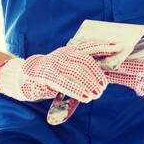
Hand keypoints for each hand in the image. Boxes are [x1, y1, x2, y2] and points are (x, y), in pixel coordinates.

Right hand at [0, 41, 117, 102]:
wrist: (24, 76)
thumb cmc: (51, 74)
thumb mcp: (67, 68)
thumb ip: (81, 70)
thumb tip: (103, 78)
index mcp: (69, 50)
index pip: (89, 47)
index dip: (104, 46)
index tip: (119, 46)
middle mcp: (63, 54)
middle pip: (85, 61)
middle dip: (97, 74)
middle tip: (103, 87)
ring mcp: (54, 63)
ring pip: (76, 71)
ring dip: (89, 84)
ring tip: (97, 94)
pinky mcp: (46, 75)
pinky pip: (64, 82)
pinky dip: (77, 90)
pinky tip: (86, 97)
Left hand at [104, 48, 143, 102]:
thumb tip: (127, 52)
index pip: (133, 69)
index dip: (118, 66)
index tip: (105, 63)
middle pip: (128, 80)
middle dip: (113, 74)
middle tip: (99, 68)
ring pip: (132, 84)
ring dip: (119, 78)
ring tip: (106, 72)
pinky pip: (139, 87)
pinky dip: (130, 81)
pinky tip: (120, 77)